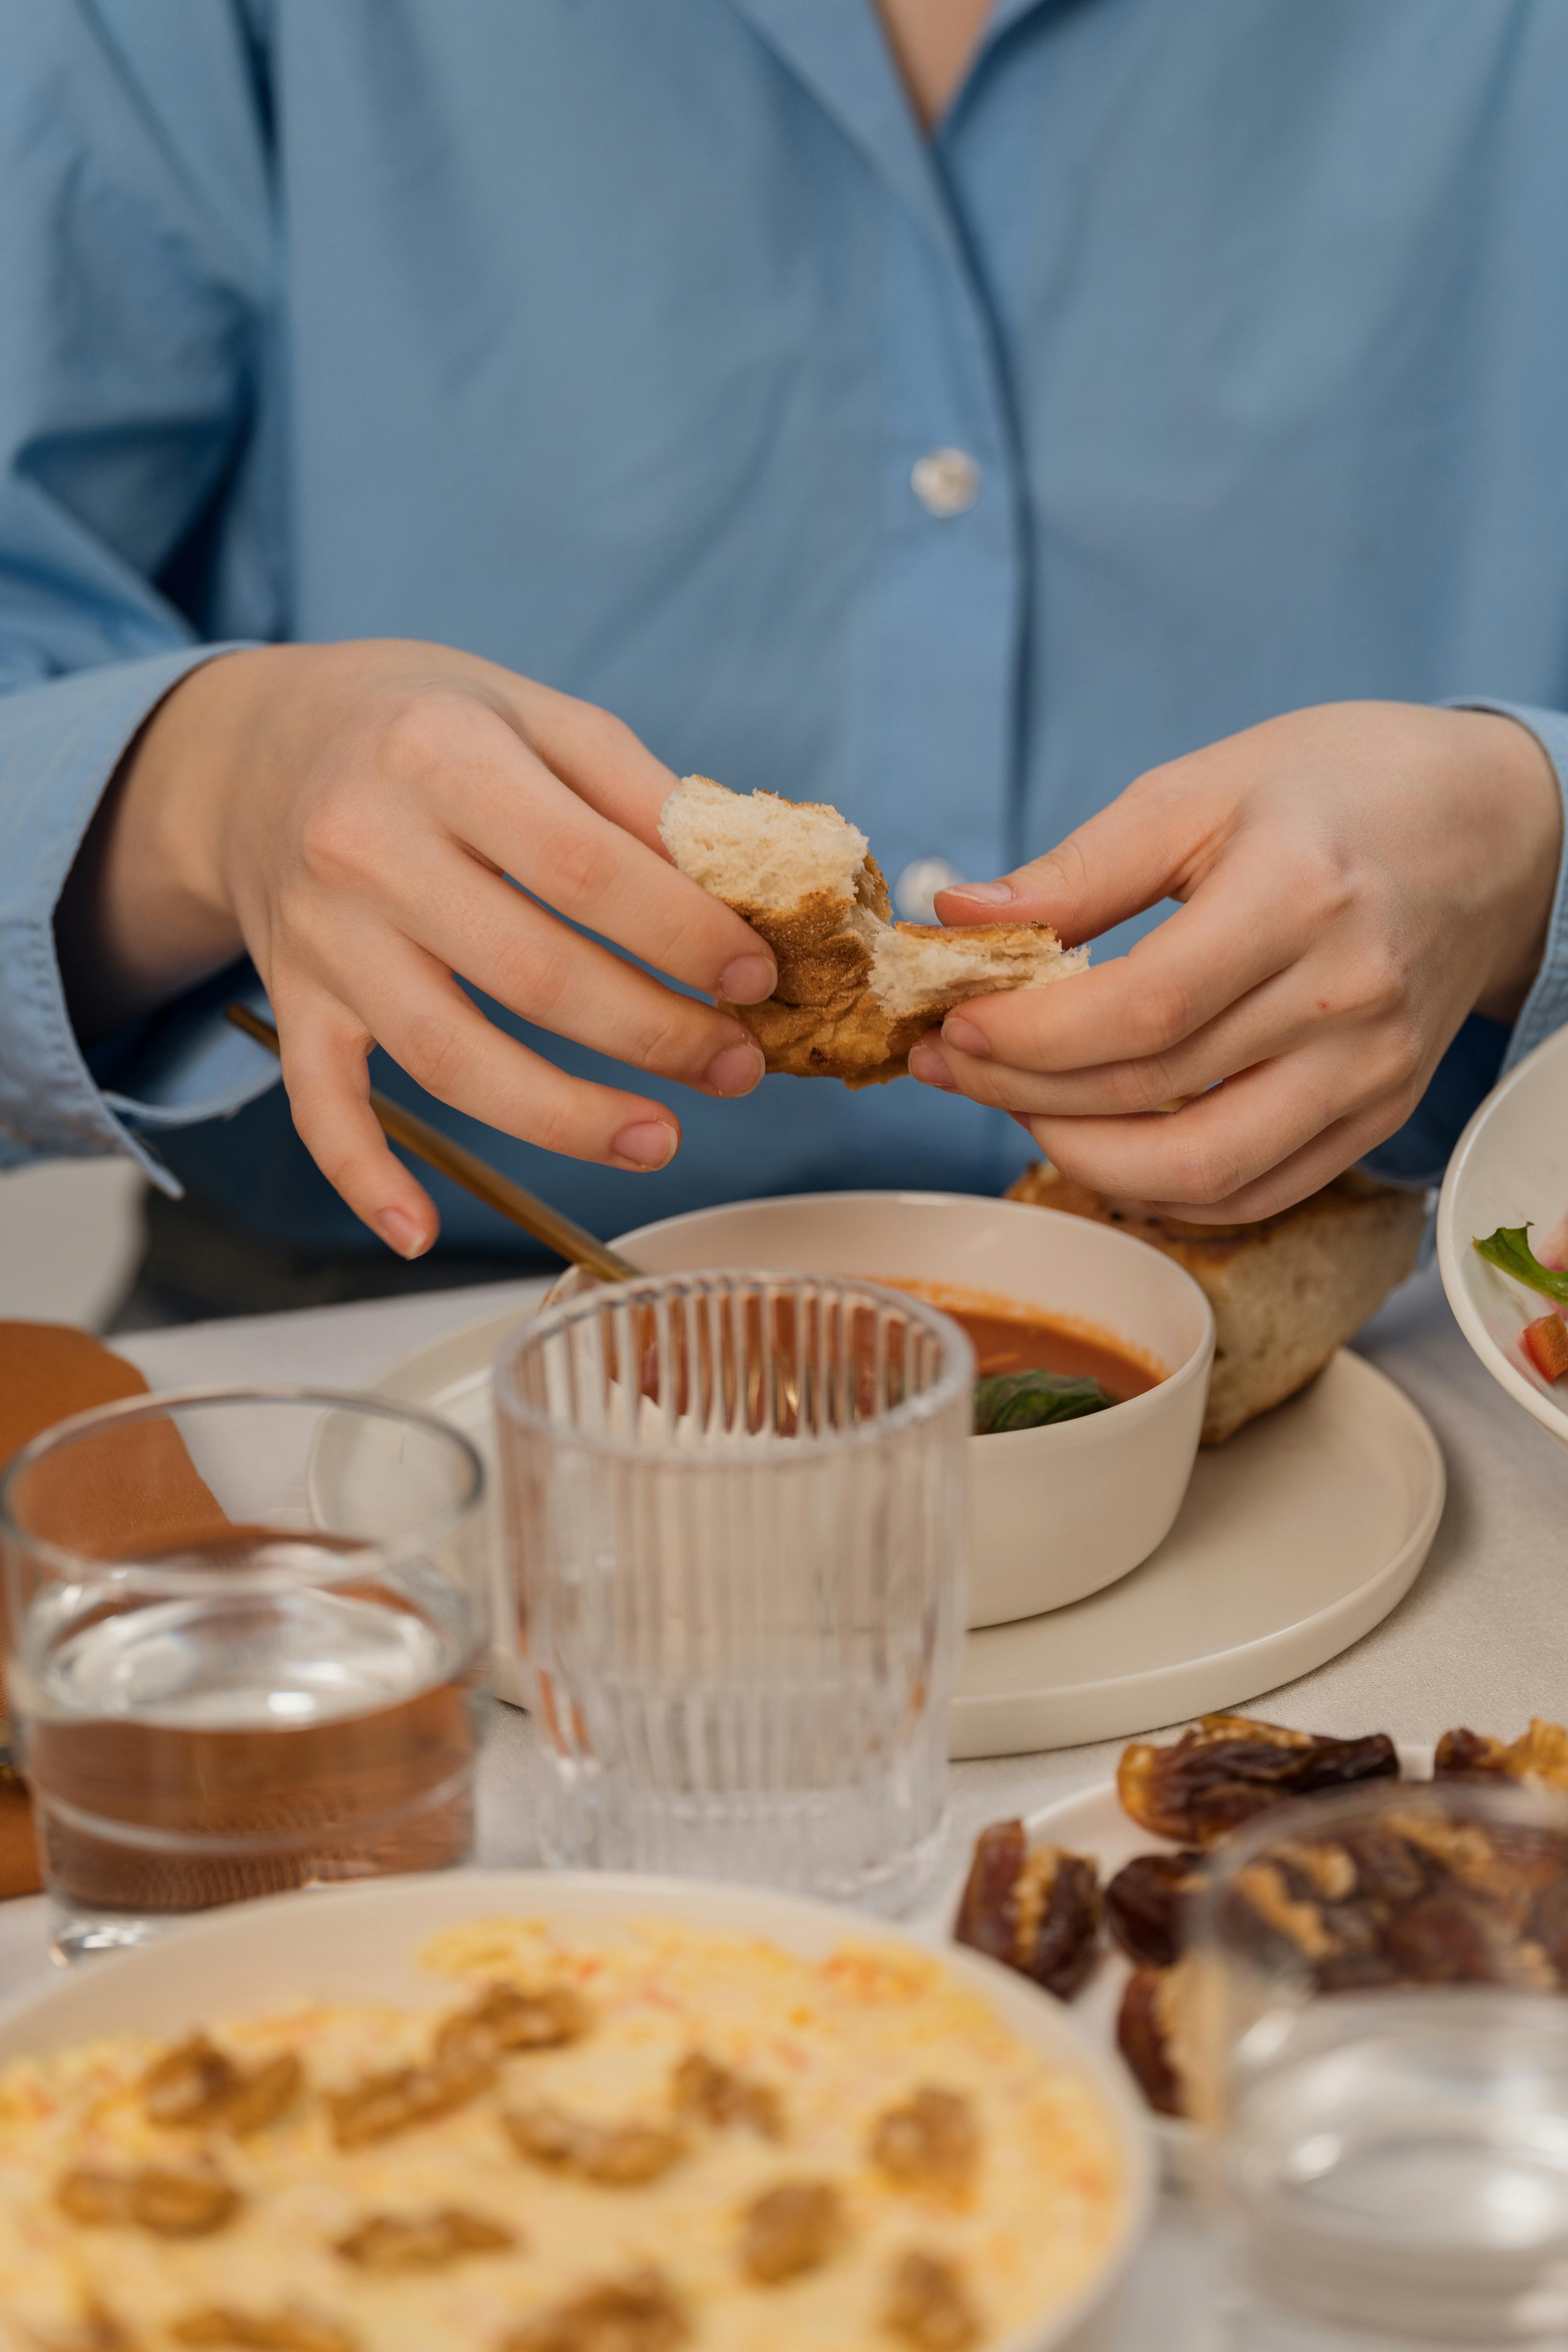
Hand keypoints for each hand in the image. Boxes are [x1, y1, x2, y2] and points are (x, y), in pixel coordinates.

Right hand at [57, 640, 776, 1254]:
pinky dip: (366, 1176)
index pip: (587, 869)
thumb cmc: (423, 726)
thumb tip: (740, 890)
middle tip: (737, 1066)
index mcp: (440, 755)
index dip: (684, 935)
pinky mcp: (291, 1000)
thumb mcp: (531, 711)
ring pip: (449, 1059)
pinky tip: (421, 1233)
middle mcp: (366, 847)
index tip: (756, 977)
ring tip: (661, 1141)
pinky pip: (320, 1105)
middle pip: (532, 976)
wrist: (256, 745)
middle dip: (654, 1035)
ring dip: (564, 1120)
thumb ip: (634, 791)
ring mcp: (322, 937)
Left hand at [911, 702, 1563, 1220]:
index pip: (1138, 1011)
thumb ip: (1082, 867)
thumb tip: (960, 916)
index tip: (954, 1023)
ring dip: (1081, 1157)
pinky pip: (1256, 1193)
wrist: (1492, 827)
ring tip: (1015, 1103)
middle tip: (952, 1062)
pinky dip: (1162, 1192)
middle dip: (1023, 1090)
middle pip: (1153, 1092)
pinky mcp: (1379, 1115)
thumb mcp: (1203, 788)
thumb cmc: (1340, 788)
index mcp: (1298, 898)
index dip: (1028, 1035)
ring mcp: (1370, 1073)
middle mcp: (1346, 1001)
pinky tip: (1099, 1144)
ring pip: (1201, 1172)